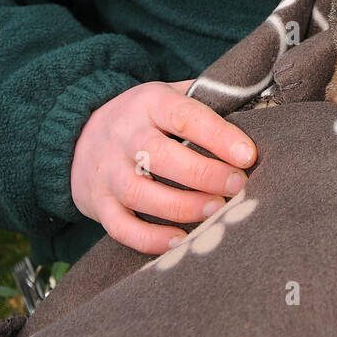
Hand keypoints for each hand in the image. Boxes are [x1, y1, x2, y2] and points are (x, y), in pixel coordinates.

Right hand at [70, 79, 257, 255]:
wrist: (77, 135)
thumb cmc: (143, 118)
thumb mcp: (167, 95)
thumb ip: (204, 101)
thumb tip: (258, 108)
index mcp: (149, 102)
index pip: (184, 116)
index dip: (217, 136)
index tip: (247, 154)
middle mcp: (124, 135)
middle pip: (161, 156)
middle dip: (204, 174)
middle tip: (238, 186)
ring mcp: (107, 170)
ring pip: (140, 193)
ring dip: (181, 207)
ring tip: (216, 212)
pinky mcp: (97, 203)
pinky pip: (120, 226)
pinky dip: (149, 239)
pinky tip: (179, 241)